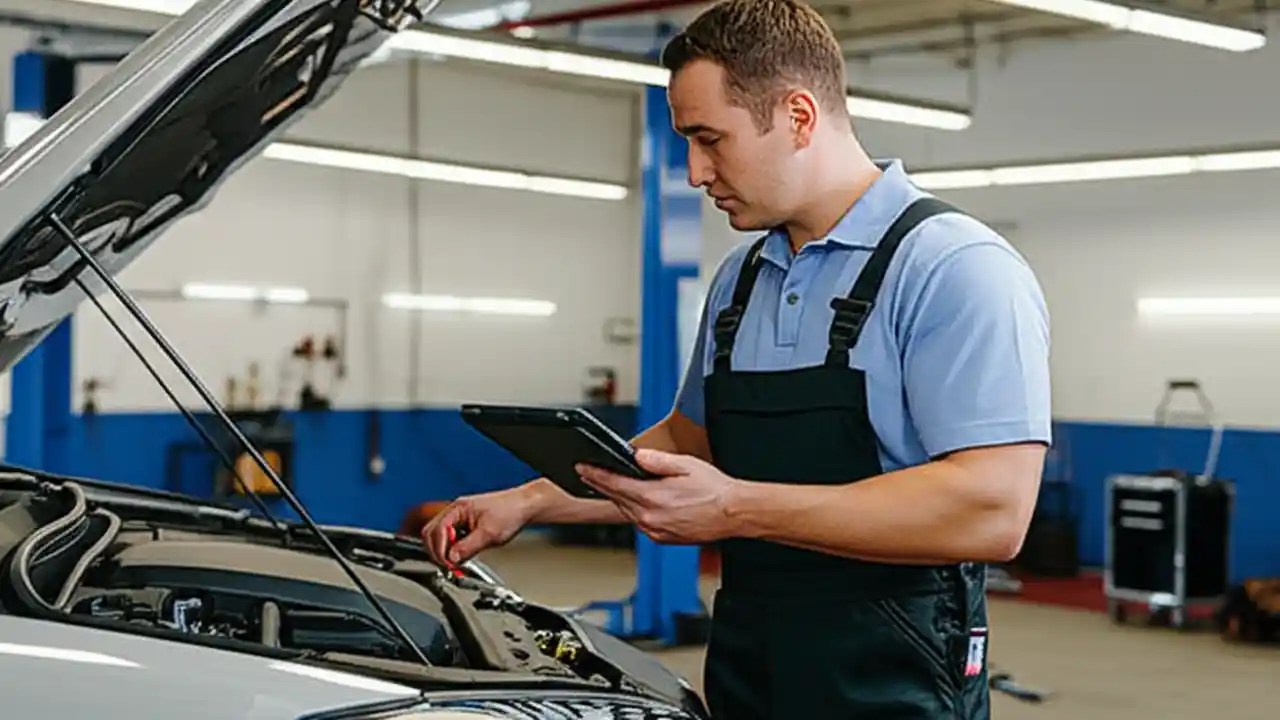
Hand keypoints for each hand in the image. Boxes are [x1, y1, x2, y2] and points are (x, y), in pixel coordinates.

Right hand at [421, 487, 537, 566]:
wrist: (525, 506)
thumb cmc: (511, 512)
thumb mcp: (489, 534)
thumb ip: (468, 547)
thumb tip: (452, 559)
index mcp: (457, 509)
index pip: (436, 530)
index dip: (439, 550)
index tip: (448, 564)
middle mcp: (455, 512)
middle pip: (431, 533)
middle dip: (437, 551)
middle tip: (448, 566)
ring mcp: (459, 518)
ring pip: (439, 536)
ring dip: (444, 551)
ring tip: (455, 564)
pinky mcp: (465, 524)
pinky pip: (450, 538)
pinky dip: (452, 549)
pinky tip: (461, 556)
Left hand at [576, 449, 743, 544]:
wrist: (733, 514)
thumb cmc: (715, 490)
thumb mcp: (686, 465)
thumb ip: (657, 461)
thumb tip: (637, 456)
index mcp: (652, 497)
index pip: (614, 484)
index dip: (594, 475)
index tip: (582, 468)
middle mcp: (650, 517)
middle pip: (617, 499)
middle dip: (602, 485)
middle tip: (588, 473)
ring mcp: (656, 530)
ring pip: (628, 512)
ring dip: (618, 498)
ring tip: (609, 486)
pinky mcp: (663, 538)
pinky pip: (641, 523)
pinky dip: (634, 511)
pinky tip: (636, 502)